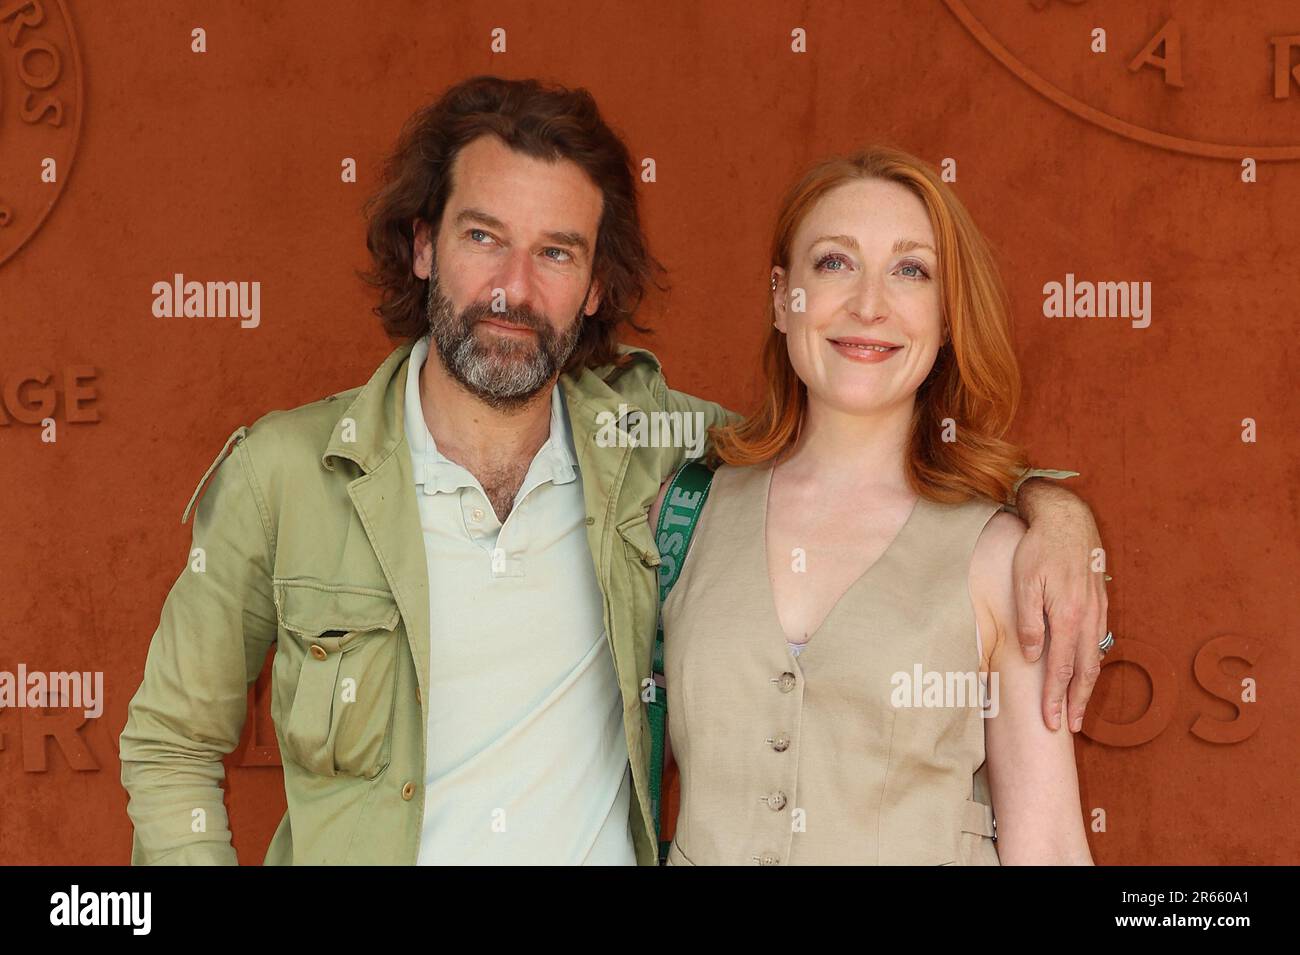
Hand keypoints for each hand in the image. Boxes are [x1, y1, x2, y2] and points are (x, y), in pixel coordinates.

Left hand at [1012, 479, 1108, 732]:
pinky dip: (1093, 663)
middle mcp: (1088, 618)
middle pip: (1085, 671)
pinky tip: (1086, 672)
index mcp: (1069, 615)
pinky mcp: (1099, 603)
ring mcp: (1098, 611)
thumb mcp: (1025, 582)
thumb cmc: (1040, 549)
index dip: (1056, 698)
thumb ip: (1029, 621)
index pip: (1062, 669)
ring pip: (1095, 658)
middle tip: (1069, 729)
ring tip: (1078, 709)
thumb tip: (1032, 657)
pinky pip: (1098, 641)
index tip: (1050, 723)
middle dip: (1076, 702)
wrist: (1068, 519)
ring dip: (1086, 687)